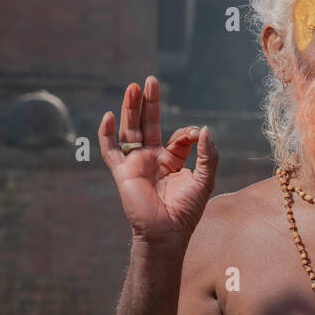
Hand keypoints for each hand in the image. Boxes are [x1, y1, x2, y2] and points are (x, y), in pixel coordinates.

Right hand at [98, 75, 218, 247]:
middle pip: (148, 124)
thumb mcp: (205, 180)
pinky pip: (110, 150)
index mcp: (172, 161)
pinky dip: (107, 134)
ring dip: (131, 109)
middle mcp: (152, 159)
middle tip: (151, 80)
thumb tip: (204, 129)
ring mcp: (136, 164)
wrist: (166, 234)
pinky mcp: (122, 172)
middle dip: (150, 103)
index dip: (186, 133)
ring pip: (130, 131)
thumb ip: (208, 154)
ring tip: (134, 87)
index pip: (177, 137)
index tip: (193, 135)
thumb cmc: (186, 212)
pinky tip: (109, 116)